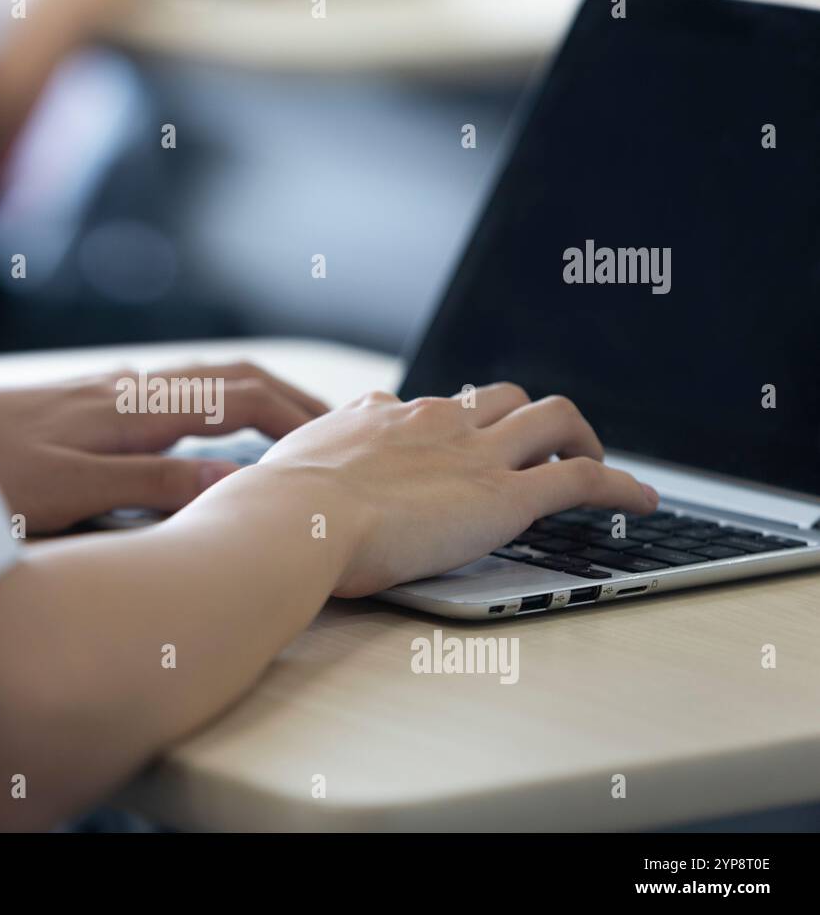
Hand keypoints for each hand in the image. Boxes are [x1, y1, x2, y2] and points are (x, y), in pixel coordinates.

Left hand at [0, 362, 327, 532]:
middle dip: (290, 399)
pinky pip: (170, 398)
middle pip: (230, 377)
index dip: (297, 419)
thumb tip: (237, 481)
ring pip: (201, 384)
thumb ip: (152, 486)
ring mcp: (104, 394)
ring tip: (289, 432)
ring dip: (254, 401)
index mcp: (132, 407)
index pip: (241, 397)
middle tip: (337, 430)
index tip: (340, 447)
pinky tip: (206, 435)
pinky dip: (212, 410)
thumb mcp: (69, 493)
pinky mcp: (83, 407)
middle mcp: (125, 390)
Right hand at [252, 383, 657, 596]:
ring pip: (552, 418)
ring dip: (579, 436)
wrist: (292, 519)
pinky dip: (619, 485)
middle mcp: (433, 420)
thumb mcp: (280, 476)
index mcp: (379, 416)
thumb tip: (275, 486)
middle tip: (538, 448)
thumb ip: (297, 473)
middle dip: (526, 417)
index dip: (456, 425)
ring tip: (594, 462)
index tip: (461, 446)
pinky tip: (640, 501)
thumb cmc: (273, 510)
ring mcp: (473, 452)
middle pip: (501, 396)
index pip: (432, 407)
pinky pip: (581, 477)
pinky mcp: (504, 494)